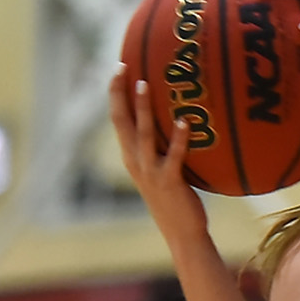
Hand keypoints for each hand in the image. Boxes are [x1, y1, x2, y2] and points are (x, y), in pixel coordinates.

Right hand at [109, 70, 208, 241]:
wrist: (182, 234)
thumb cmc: (177, 200)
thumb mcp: (164, 170)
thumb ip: (164, 147)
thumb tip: (178, 116)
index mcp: (132, 157)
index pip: (118, 120)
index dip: (116, 94)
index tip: (119, 68)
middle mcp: (135, 162)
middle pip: (121, 122)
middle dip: (120, 93)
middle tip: (122, 66)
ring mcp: (150, 172)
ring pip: (143, 134)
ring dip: (143, 108)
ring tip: (146, 84)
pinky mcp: (169, 181)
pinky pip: (173, 156)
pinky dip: (177, 138)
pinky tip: (183, 122)